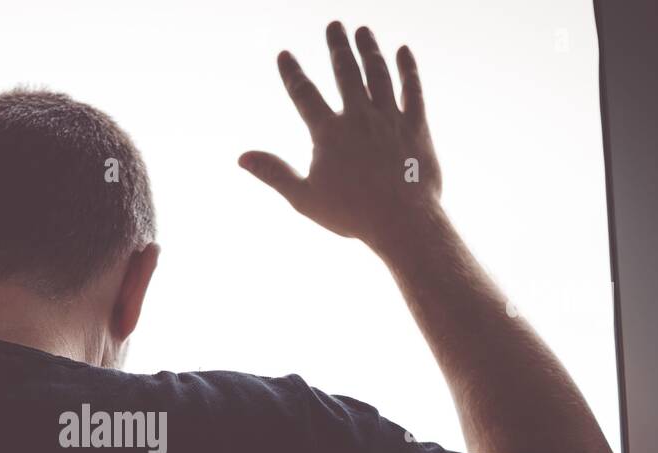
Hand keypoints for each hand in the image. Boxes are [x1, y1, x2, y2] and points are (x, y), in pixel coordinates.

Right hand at [240, 22, 440, 250]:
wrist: (402, 222)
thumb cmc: (351, 215)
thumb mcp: (304, 197)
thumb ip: (273, 173)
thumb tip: (241, 157)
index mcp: (328, 133)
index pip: (305, 94)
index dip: (292, 72)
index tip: (284, 54)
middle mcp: (359, 117)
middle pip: (346, 72)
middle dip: (338, 46)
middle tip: (334, 25)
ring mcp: (390, 119)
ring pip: (378, 74)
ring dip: (369, 50)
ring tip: (363, 31)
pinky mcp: (416, 126)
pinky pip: (412, 90)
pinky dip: (408, 69)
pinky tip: (403, 52)